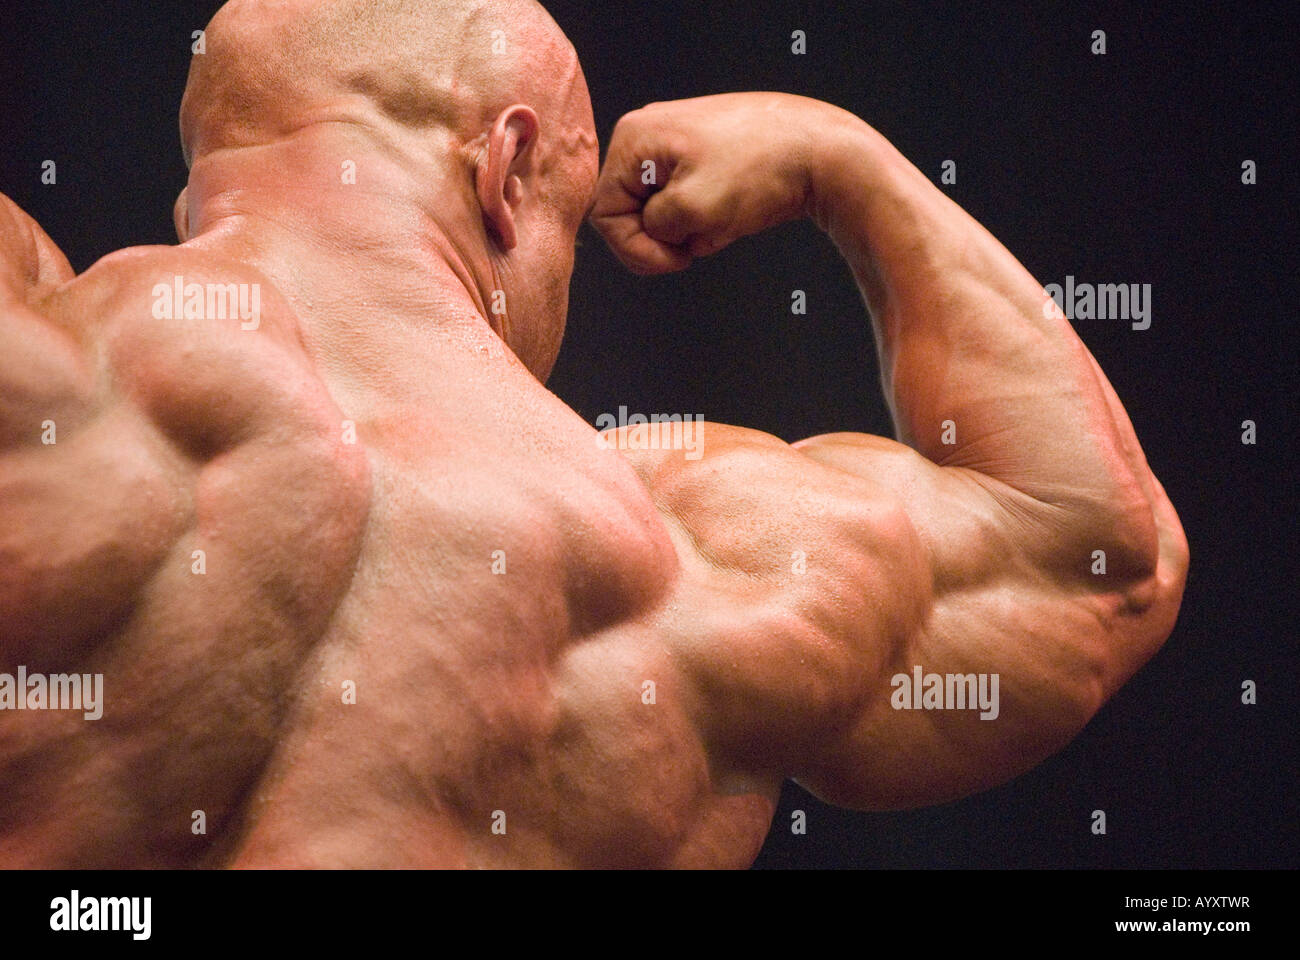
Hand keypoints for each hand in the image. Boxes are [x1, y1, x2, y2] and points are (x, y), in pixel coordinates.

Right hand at [589, 93, 843, 274]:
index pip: (605, 213)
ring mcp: (679, 142)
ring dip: (689, 230)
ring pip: (662, 211)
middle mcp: (650, 132)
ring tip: (724, 221)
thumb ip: (651, 228)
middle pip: (631, 211)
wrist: (825, 152)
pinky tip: (733, 214)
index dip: (635, 248)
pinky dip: (706, 220)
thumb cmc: (764, 170)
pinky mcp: (706, 155)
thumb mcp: (692, 211)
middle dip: (665, 237)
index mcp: (634, 137)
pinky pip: (688, 202)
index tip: (676, 260)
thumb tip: (655, 230)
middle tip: (701, 240)